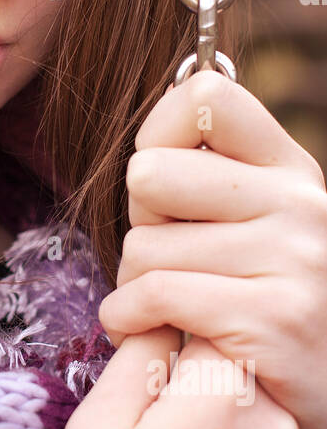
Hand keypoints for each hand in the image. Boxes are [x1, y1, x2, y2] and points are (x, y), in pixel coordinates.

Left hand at [98, 69, 326, 428]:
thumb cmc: (269, 313)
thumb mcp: (261, 231)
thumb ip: (213, 184)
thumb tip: (143, 148)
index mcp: (292, 170)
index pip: (206, 97)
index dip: (158, 134)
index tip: (159, 187)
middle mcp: (301, 204)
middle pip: (150, 174)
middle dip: (139, 225)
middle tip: (162, 262)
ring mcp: (294, 259)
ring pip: (143, 246)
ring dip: (132, 285)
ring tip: (162, 310)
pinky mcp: (273, 319)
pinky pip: (155, 294)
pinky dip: (128, 318)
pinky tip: (141, 332)